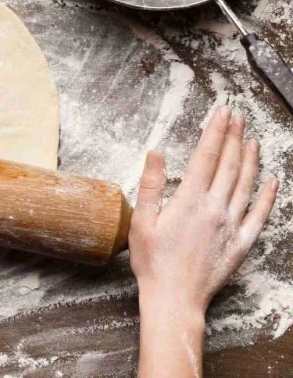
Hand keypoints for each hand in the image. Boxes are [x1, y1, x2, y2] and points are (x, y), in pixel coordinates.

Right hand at [130, 106, 277, 316]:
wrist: (174, 299)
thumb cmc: (152, 261)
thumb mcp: (141, 221)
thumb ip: (151, 184)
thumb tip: (156, 152)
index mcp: (189, 201)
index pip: (206, 157)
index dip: (215, 132)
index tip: (221, 113)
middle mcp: (215, 208)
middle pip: (228, 165)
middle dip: (233, 137)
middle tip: (237, 116)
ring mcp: (231, 226)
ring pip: (246, 184)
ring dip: (250, 159)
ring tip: (252, 139)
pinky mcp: (241, 243)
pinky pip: (259, 215)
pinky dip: (267, 195)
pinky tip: (271, 180)